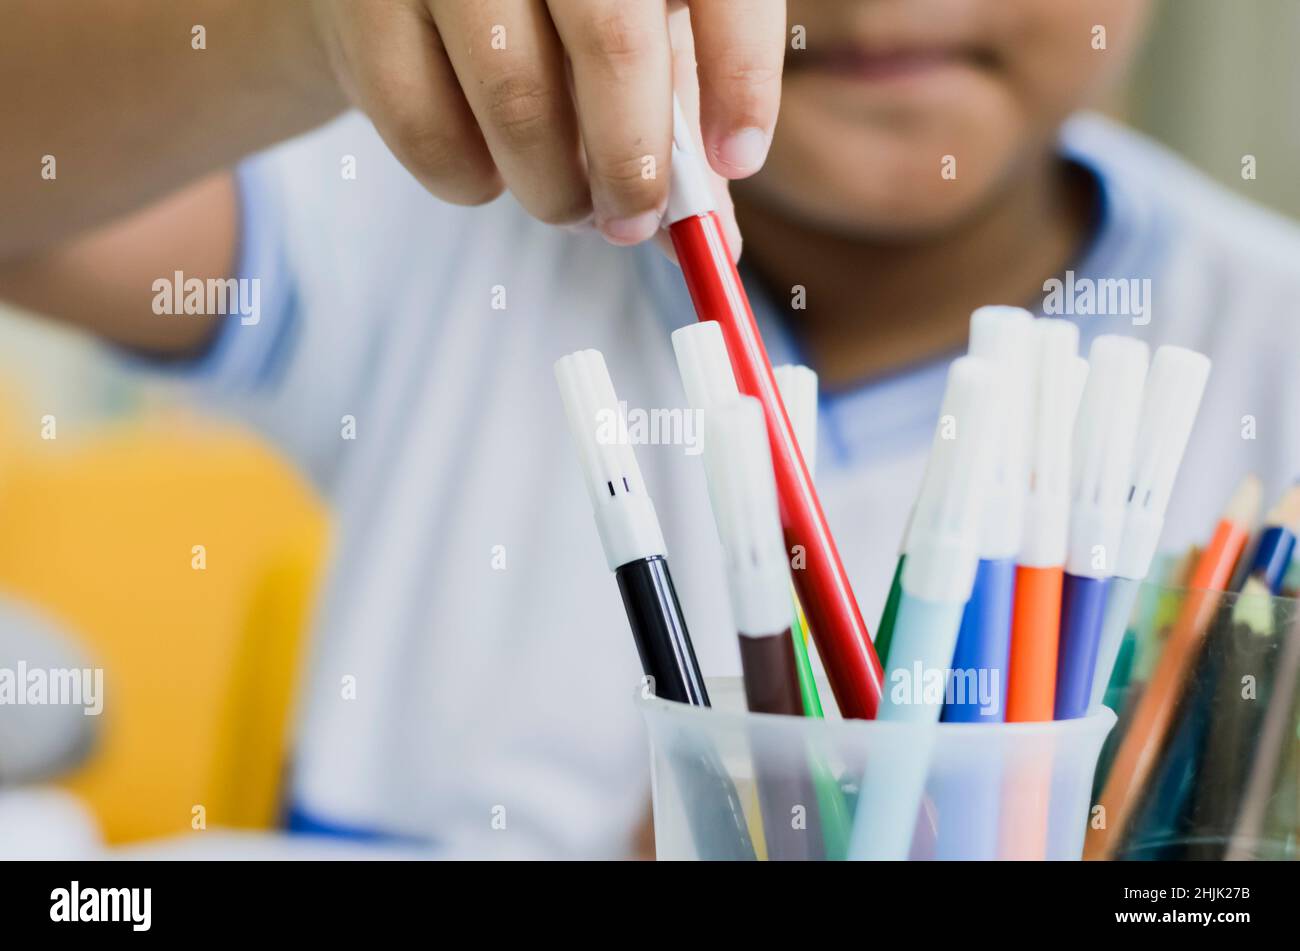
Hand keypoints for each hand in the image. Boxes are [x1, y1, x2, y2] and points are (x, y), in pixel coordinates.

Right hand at [309, 0, 785, 256]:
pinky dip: (472, 184)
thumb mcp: (625, 29)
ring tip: (565, 202)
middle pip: (612, 43)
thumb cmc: (539, 8)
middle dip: (634, 164)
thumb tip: (719, 244)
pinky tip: (488, 169)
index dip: (740, 77)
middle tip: (634, 221)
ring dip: (554, 190)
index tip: (736, 159)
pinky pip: (430, 136)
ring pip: (518, 102)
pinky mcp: (359, 6)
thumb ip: (673, 117)